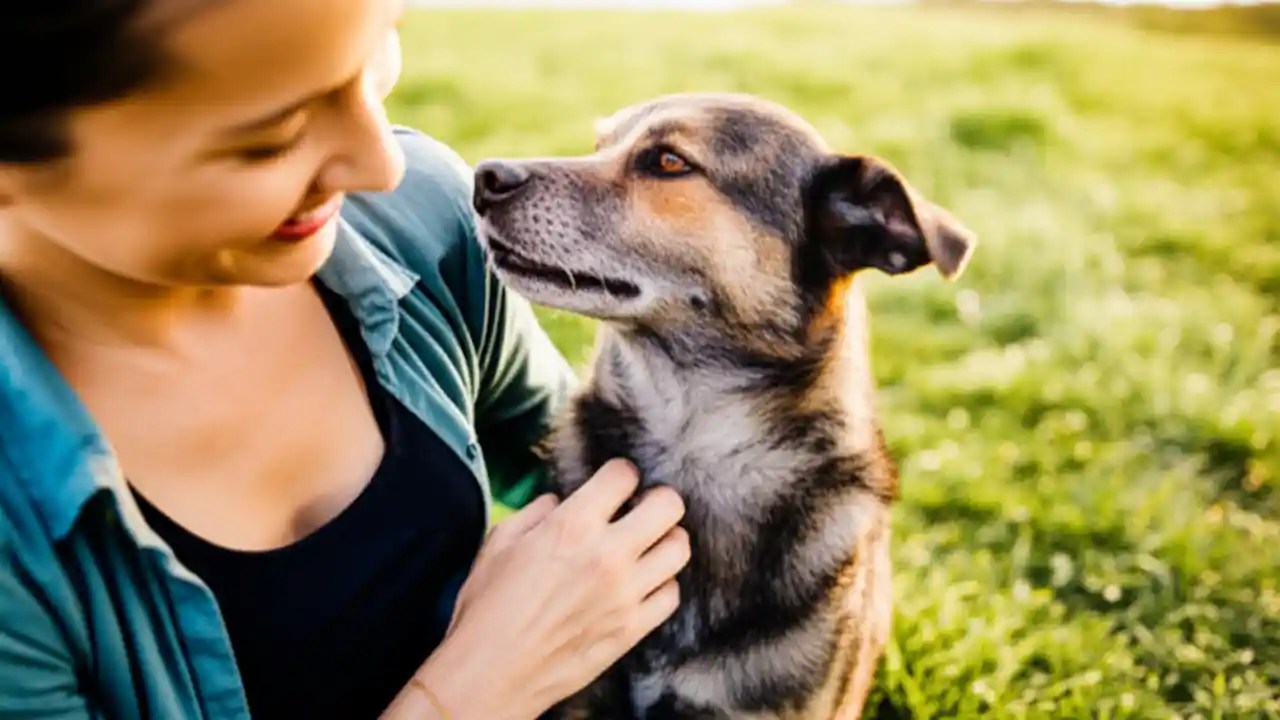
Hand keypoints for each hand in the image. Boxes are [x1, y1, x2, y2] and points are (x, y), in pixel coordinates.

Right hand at [416, 459, 689, 719]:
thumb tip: (560, 502)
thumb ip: (535, 512)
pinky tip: (643, 583)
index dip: (620, 473)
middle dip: (657, 499)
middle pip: (668, 506)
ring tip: (648, 544)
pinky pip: (672, 595)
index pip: (624, 475)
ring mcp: (625, 595)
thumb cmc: (487, 609)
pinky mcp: (632, 629)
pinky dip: (662, 584)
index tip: (615, 483)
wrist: (491, 673)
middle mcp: (607, 556)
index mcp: (571, 527)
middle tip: (642, 507)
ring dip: (666, 540)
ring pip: (679, 549)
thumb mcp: (498, 543)